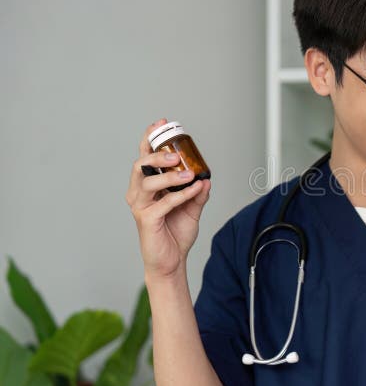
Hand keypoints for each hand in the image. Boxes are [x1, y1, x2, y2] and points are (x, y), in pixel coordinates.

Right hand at [125, 118, 211, 280]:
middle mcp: (139, 194)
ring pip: (147, 183)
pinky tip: (195, 189)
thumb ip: (198, 192)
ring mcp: (141, 207)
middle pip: (140, 166)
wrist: (172, 262)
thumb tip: (206, 178)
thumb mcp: (192, 209)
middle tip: (175, 155)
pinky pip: (163, 203)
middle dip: (156, 155)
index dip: (150, 138)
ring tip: (189, 174)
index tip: (162, 123)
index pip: (144, 157)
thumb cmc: (175, 234)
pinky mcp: (147, 220)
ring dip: (170, 176)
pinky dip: (181, 195)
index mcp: (147, 186)